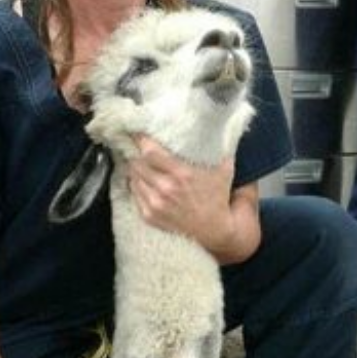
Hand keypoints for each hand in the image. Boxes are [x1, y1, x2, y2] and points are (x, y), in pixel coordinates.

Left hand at [127, 135, 237, 255]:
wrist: (215, 232)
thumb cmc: (218, 199)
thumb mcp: (223, 170)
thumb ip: (218, 147)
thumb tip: (214, 125)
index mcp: (182, 174)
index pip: (149, 150)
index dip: (140, 139)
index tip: (137, 131)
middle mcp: (166, 189)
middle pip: (137, 162)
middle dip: (137, 153)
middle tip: (139, 147)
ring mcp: (155, 204)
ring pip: (133, 176)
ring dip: (136, 169)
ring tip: (143, 164)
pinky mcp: (149, 215)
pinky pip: (134, 193)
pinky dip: (138, 184)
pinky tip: (146, 182)